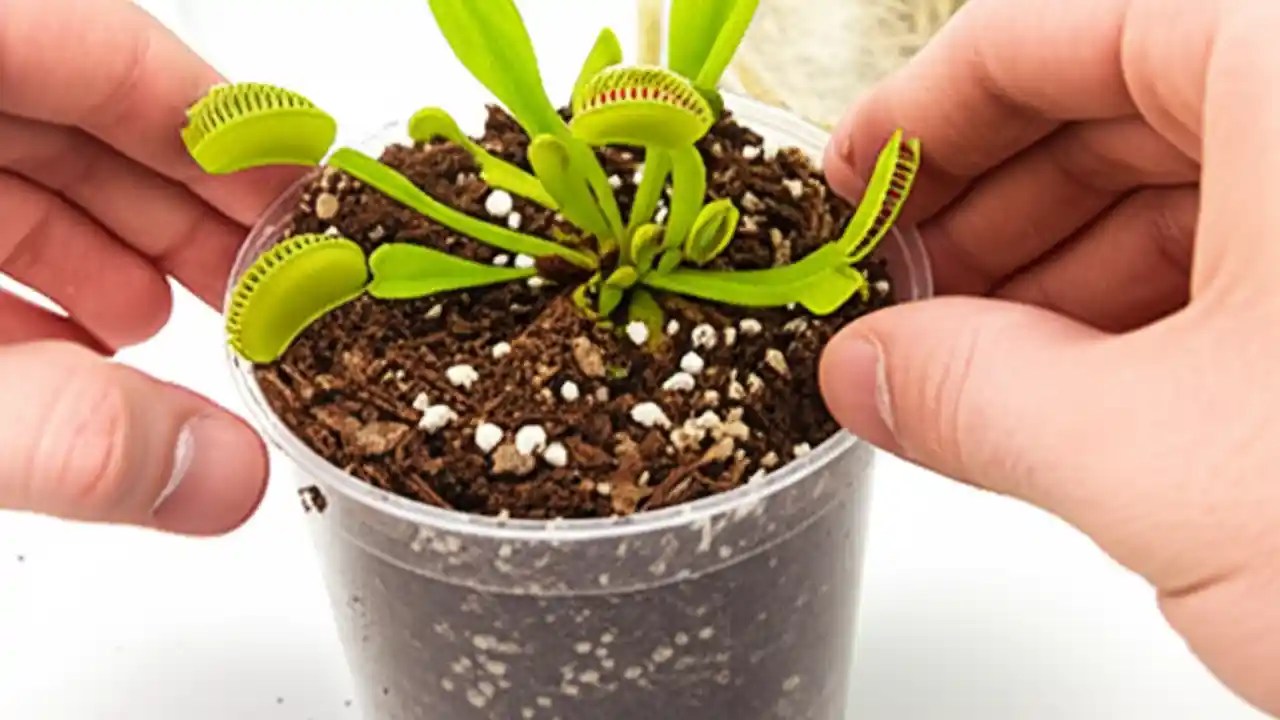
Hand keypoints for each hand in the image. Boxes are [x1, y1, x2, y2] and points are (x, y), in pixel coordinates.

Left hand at [0, 0, 296, 534]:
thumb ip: (59, 429)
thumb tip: (222, 475)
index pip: (105, 50)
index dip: (225, 124)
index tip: (313, 195)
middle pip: (71, 109)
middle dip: (177, 205)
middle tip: (267, 283)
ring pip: (8, 160)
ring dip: (103, 247)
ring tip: (178, 331)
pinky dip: (18, 277)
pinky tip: (67, 352)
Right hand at [820, 0, 1279, 712]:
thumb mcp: (1155, 461)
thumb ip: (970, 398)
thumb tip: (865, 370)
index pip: (1044, 27)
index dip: (915, 118)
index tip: (846, 193)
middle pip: (1108, 102)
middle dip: (979, 215)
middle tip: (891, 308)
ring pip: (1179, 186)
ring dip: (1050, 280)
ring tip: (959, 372)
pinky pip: (1247, 261)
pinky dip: (1140, 321)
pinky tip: (1064, 395)